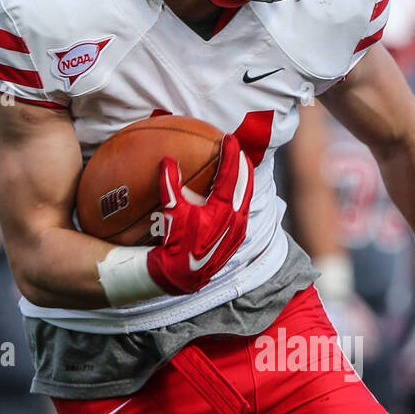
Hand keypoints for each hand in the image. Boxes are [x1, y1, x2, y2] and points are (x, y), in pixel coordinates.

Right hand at [146, 133, 253, 294]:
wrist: (183, 275)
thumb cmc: (176, 243)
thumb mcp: (171, 212)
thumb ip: (169, 185)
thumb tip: (167, 160)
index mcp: (222, 209)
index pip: (230, 175)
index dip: (231, 154)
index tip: (230, 138)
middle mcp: (236, 219)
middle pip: (246, 184)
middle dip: (244, 165)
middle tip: (240, 150)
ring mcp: (238, 231)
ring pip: (247, 199)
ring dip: (244, 182)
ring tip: (241, 170)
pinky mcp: (236, 240)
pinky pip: (243, 212)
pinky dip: (240, 199)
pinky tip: (234, 197)